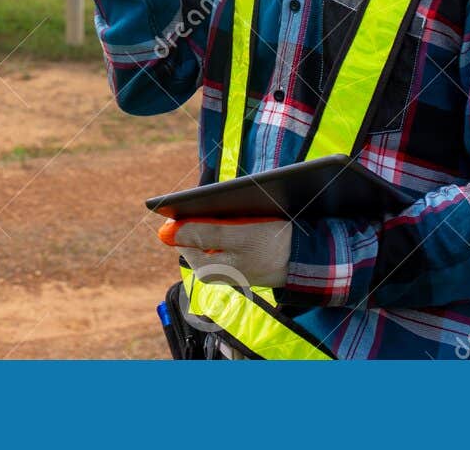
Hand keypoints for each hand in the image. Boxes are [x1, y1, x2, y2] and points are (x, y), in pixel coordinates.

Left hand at [158, 216, 291, 287]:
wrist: (302, 260)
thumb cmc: (272, 247)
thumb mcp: (238, 237)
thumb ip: (203, 234)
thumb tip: (167, 232)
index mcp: (204, 268)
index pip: (181, 231)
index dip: (192, 211)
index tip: (211, 200)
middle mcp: (207, 269)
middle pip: (195, 230)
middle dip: (209, 214)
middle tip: (233, 206)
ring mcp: (219, 263)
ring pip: (210, 230)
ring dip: (222, 217)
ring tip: (244, 212)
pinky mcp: (231, 257)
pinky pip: (223, 234)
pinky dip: (231, 223)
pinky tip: (249, 218)